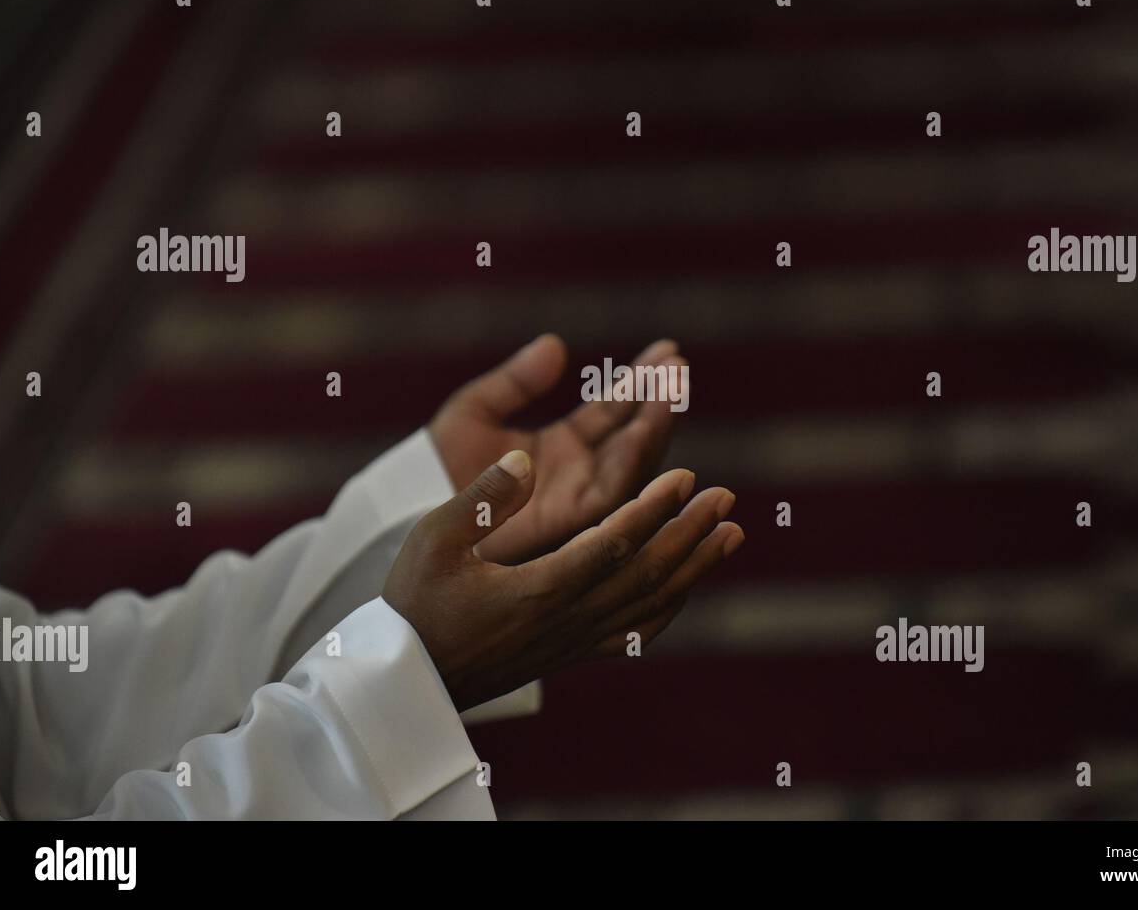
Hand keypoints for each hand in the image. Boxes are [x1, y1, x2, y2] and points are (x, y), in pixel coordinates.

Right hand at [382, 450, 742, 710]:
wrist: (407, 681)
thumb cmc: (414, 605)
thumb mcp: (430, 542)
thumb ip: (481, 498)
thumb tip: (525, 456)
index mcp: (538, 589)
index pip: (613, 545)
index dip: (654, 510)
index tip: (687, 476)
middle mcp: (566, 619)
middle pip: (647, 575)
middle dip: (691, 533)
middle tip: (727, 496)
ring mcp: (573, 641)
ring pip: (650, 605)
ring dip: (694, 568)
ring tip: (731, 533)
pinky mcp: (569, 654)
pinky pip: (634, 633)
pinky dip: (669, 605)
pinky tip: (687, 584)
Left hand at [429, 335, 684, 564]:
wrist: (402, 515)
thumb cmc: (432, 467)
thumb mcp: (474, 412)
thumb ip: (515, 382)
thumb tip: (556, 346)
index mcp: (559, 450)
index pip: (611, 412)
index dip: (639, 382)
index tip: (667, 351)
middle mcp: (575, 478)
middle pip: (632, 439)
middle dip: (658, 402)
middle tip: (678, 366)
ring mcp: (573, 504)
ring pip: (631, 467)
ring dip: (655, 428)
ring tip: (672, 390)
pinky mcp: (565, 529)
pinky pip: (611, 500)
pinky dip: (634, 468)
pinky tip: (646, 431)